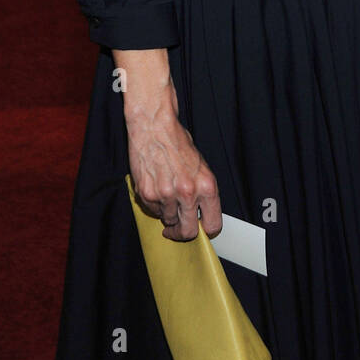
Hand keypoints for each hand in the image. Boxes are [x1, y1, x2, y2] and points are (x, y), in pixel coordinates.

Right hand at [115, 48, 221, 241]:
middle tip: (178, 230)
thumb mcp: (200, 166)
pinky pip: (152, 211)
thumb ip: (202, 191)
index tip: (202, 230)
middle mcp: (188, 193)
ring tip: (166, 197)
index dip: (207, 231)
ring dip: (167, 215)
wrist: (154, 126)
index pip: (212, 223)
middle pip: (188, 232)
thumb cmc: (177, 142)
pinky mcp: (147, 194)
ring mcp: (166, 195)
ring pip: (168, 221)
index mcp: (206, 186)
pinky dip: (154, 206)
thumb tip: (200, 213)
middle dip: (183, 233)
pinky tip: (156, 190)